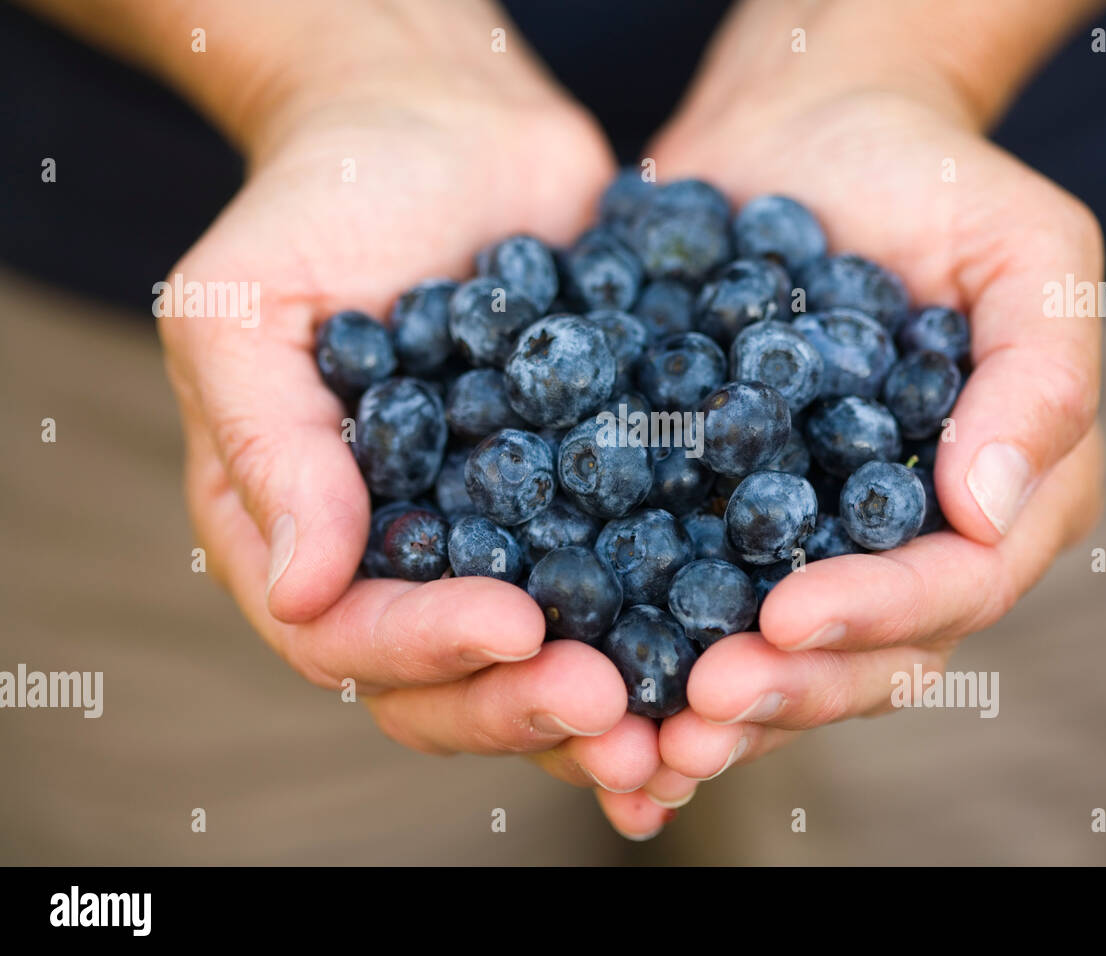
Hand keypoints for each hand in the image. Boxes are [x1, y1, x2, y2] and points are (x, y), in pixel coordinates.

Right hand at [155, 5, 669, 834]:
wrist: (444, 126)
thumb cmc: (323, 203)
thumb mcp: (248, 310)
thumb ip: (272, 448)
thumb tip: (303, 590)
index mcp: (306, 538)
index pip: (346, 637)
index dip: (426, 650)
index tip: (516, 626)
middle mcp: (406, 562)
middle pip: (452, 685)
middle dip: (528, 706)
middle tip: (613, 706)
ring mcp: (503, 540)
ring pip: (548, 661)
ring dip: (615, 705)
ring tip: (689, 723)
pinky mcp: (593, 500)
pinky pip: (634, 579)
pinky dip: (680, 626)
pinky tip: (748, 642)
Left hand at [645, 5, 1103, 781]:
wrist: (809, 132)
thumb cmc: (935, 179)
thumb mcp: (1028, 247)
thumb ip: (1038, 375)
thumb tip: (986, 510)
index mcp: (1004, 498)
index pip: (955, 587)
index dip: (877, 616)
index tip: (788, 619)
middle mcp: (911, 541)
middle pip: (866, 654)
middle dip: (786, 686)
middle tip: (700, 707)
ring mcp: (814, 538)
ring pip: (779, 653)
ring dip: (716, 701)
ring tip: (644, 731)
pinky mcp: (726, 513)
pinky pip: (694, 593)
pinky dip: (651, 643)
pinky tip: (594, 672)